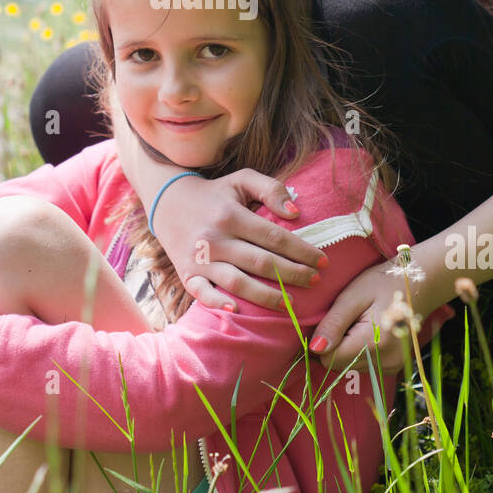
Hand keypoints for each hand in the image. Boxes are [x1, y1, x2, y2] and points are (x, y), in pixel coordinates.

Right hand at [152, 168, 324, 311]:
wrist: (169, 203)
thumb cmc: (216, 194)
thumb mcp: (242, 180)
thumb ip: (271, 189)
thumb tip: (296, 212)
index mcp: (231, 215)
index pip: (274, 237)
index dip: (302, 251)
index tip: (323, 261)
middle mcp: (215, 238)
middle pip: (261, 262)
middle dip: (293, 274)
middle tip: (316, 281)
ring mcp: (200, 259)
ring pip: (238, 282)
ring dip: (267, 296)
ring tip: (292, 302)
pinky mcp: (187, 274)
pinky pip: (202, 293)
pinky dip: (217, 303)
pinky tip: (237, 311)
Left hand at [309, 259, 441, 374]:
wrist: (419, 283)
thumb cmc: (383, 283)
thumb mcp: (354, 296)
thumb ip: (334, 323)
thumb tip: (315, 348)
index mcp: (374, 343)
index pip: (330, 359)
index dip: (324, 342)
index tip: (333, 321)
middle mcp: (386, 361)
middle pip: (339, 365)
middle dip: (336, 345)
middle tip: (348, 319)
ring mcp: (392, 366)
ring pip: (350, 367)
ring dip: (347, 349)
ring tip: (359, 323)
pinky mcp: (394, 367)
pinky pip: (364, 365)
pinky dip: (360, 352)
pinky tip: (368, 332)